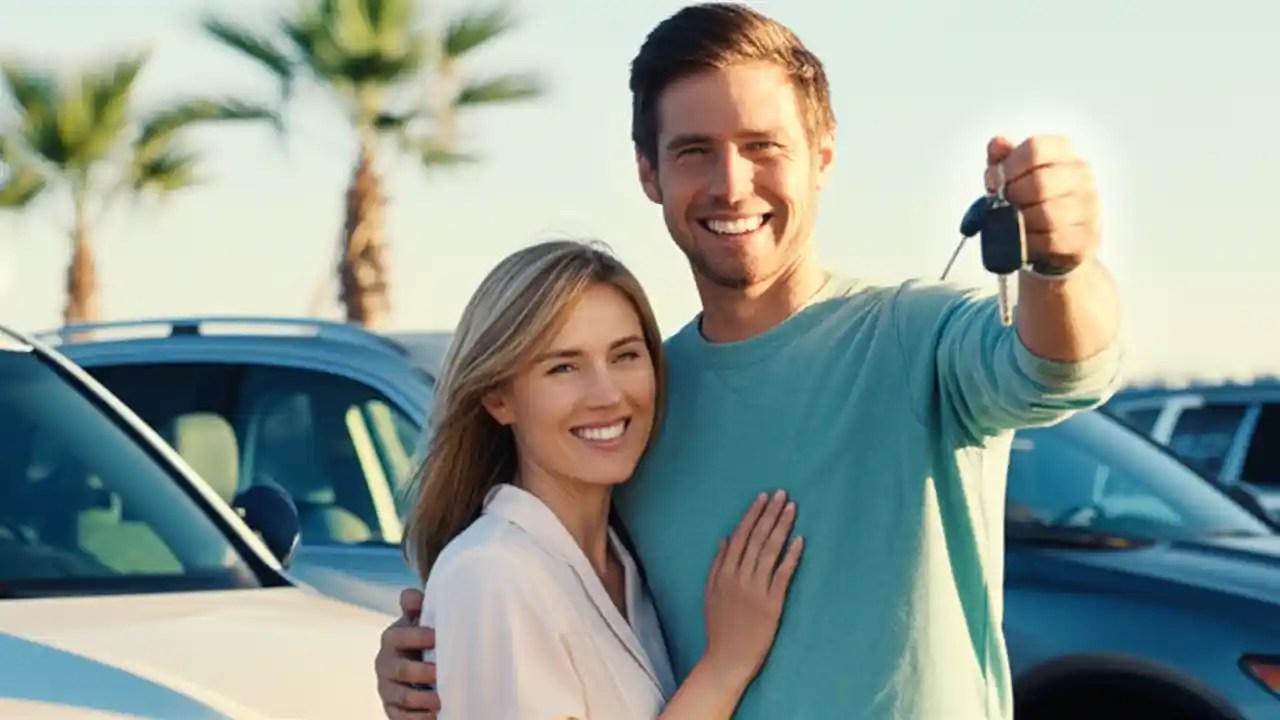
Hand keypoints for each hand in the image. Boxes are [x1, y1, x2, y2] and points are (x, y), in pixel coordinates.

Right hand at [375, 588, 441, 718]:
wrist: (414, 666)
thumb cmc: (421, 639)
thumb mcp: (418, 621)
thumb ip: (415, 606)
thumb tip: (411, 595)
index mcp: (391, 639)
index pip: (399, 637)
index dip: (417, 636)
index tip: (437, 637)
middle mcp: (385, 664)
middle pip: (400, 670)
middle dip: (421, 672)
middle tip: (442, 673)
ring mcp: (387, 689)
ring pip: (401, 696)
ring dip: (422, 699)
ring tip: (441, 701)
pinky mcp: (392, 710)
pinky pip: (401, 717)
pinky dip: (418, 718)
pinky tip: (435, 715)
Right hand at [702, 490, 803, 683]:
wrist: (727, 658)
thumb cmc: (719, 626)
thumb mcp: (710, 593)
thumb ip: (717, 564)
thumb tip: (724, 538)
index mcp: (723, 573)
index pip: (740, 536)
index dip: (753, 515)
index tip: (763, 497)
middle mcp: (738, 578)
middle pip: (756, 538)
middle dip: (770, 513)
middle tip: (782, 494)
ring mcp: (756, 590)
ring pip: (770, 551)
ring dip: (781, 527)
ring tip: (791, 508)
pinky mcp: (772, 604)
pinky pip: (783, 575)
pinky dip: (791, 556)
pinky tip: (800, 540)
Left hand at [984, 135, 1099, 272]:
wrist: (1052, 242)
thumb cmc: (1028, 202)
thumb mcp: (1011, 177)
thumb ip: (1002, 159)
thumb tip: (998, 144)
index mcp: (1062, 153)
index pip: (1036, 149)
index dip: (1009, 166)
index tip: (995, 180)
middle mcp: (1081, 176)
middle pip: (1041, 182)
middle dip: (1013, 196)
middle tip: (1001, 206)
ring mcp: (1088, 207)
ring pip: (1049, 214)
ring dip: (1021, 221)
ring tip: (1010, 223)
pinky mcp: (1086, 238)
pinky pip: (1054, 240)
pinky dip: (1031, 242)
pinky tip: (1021, 241)